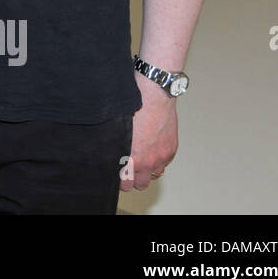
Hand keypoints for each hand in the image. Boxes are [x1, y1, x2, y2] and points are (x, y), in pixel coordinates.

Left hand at [122, 73, 178, 191]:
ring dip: (147, 171)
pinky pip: (164, 164)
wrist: (153, 94)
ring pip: (154, 175)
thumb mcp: (116, 129)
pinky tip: (150, 150)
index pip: (124, 183)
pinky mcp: (170, 150)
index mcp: (131, 157)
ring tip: (139, 160)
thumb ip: (114, 147)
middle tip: (126, 169)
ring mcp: (161, 156)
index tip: (115, 174)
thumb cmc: (132, 107)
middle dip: (132, 179)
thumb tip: (107, 156)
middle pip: (139, 184)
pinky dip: (158, 161)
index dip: (118, 180)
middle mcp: (148, 161)